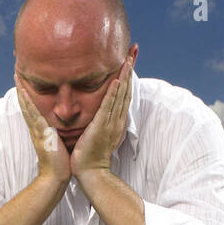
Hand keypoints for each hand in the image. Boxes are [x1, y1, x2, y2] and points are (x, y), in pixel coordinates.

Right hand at [15, 72, 69, 184]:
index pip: (33, 108)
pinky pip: (32, 113)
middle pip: (26, 104)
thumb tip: (63, 126)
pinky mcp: (40, 132)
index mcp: (41, 129)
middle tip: (17, 72)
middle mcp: (36, 127)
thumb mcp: (59, 143)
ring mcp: (36, 129)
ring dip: (21, 91)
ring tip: (17, 76)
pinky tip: (24, 92)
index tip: (26, 81)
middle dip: (22, 88)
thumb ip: (58, 133)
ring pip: (27, 106)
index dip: (28, 95)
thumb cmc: (61, 162)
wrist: (56, 176)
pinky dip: (27, 102)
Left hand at [70, 63, 132, 178]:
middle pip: (126, 90)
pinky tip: (116, 80)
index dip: (127, 76)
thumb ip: (97, 122)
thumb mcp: (96, 133)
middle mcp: (116, 119)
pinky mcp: (101, 127)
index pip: (123, 93)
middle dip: (129, 70)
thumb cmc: (90, 156)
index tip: (129, 59)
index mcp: (115, 120)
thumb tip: (94, 113)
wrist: (91, 173)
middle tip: (133, 51)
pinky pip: (108, 107)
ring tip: (128, 59)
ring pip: (120, 95)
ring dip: (124, 76)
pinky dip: (114, 93)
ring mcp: (110, 123)